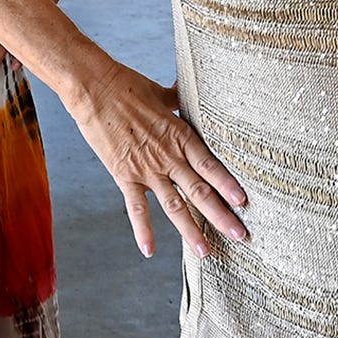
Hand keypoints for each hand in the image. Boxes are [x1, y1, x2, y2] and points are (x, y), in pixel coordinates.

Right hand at [67, 61, 248, 258]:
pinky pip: (136, 208)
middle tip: (241, 236)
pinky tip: (150, 251)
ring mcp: (147, 169)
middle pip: (200, 191)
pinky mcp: (124, 175)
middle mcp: (168, 156)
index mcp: (180, 135)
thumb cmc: (126, 85)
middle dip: (222, 216)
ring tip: (206, 252)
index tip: (244, 202)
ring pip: (174, 205)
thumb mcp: (159, 93)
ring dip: (192, 230)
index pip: (211, 165)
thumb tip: (187, 86)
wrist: (93, 88)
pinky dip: (143, 230)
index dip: (228, 184)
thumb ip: (177, 98)